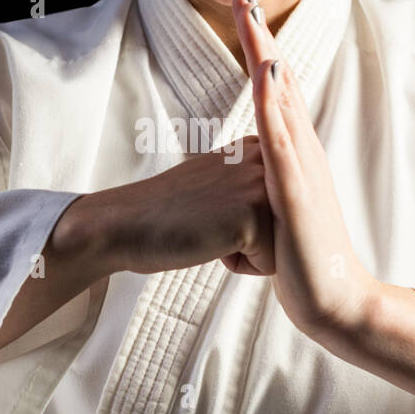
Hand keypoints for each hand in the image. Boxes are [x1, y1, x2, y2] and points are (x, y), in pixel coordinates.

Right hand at [65, 136, 275, 277]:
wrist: (127, 224)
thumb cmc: (171, 213)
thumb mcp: (220, 181)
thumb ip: (252, 180)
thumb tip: (281, 200)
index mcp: (260, 148)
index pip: (284, 211)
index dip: (249, 225)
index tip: (214, 208)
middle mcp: (266, 158)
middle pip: (287, 228)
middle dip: (252, 239)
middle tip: (210, 220)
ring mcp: (261, 183)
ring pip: (280, 247)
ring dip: (245, 253)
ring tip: (210, 230)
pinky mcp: (253, 214)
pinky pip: (267, 263)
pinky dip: (236, 265)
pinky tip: (208, 242)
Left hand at [233, 0, 377, 353]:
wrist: (334, 302)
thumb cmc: (302, 264)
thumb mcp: (277, 218)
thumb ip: (264, 192)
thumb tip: (244, 188)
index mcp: (294, 158)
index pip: (274, 93)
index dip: (261, 50)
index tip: (245, 13)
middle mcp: (302, 153)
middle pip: (278, 81)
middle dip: (261, 34)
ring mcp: (301, 169)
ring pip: (279, 100)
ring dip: (265, 55)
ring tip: (250, 15)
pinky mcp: (297, 191)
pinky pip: (281, 140)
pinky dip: (272, 105)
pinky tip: (266, 76)